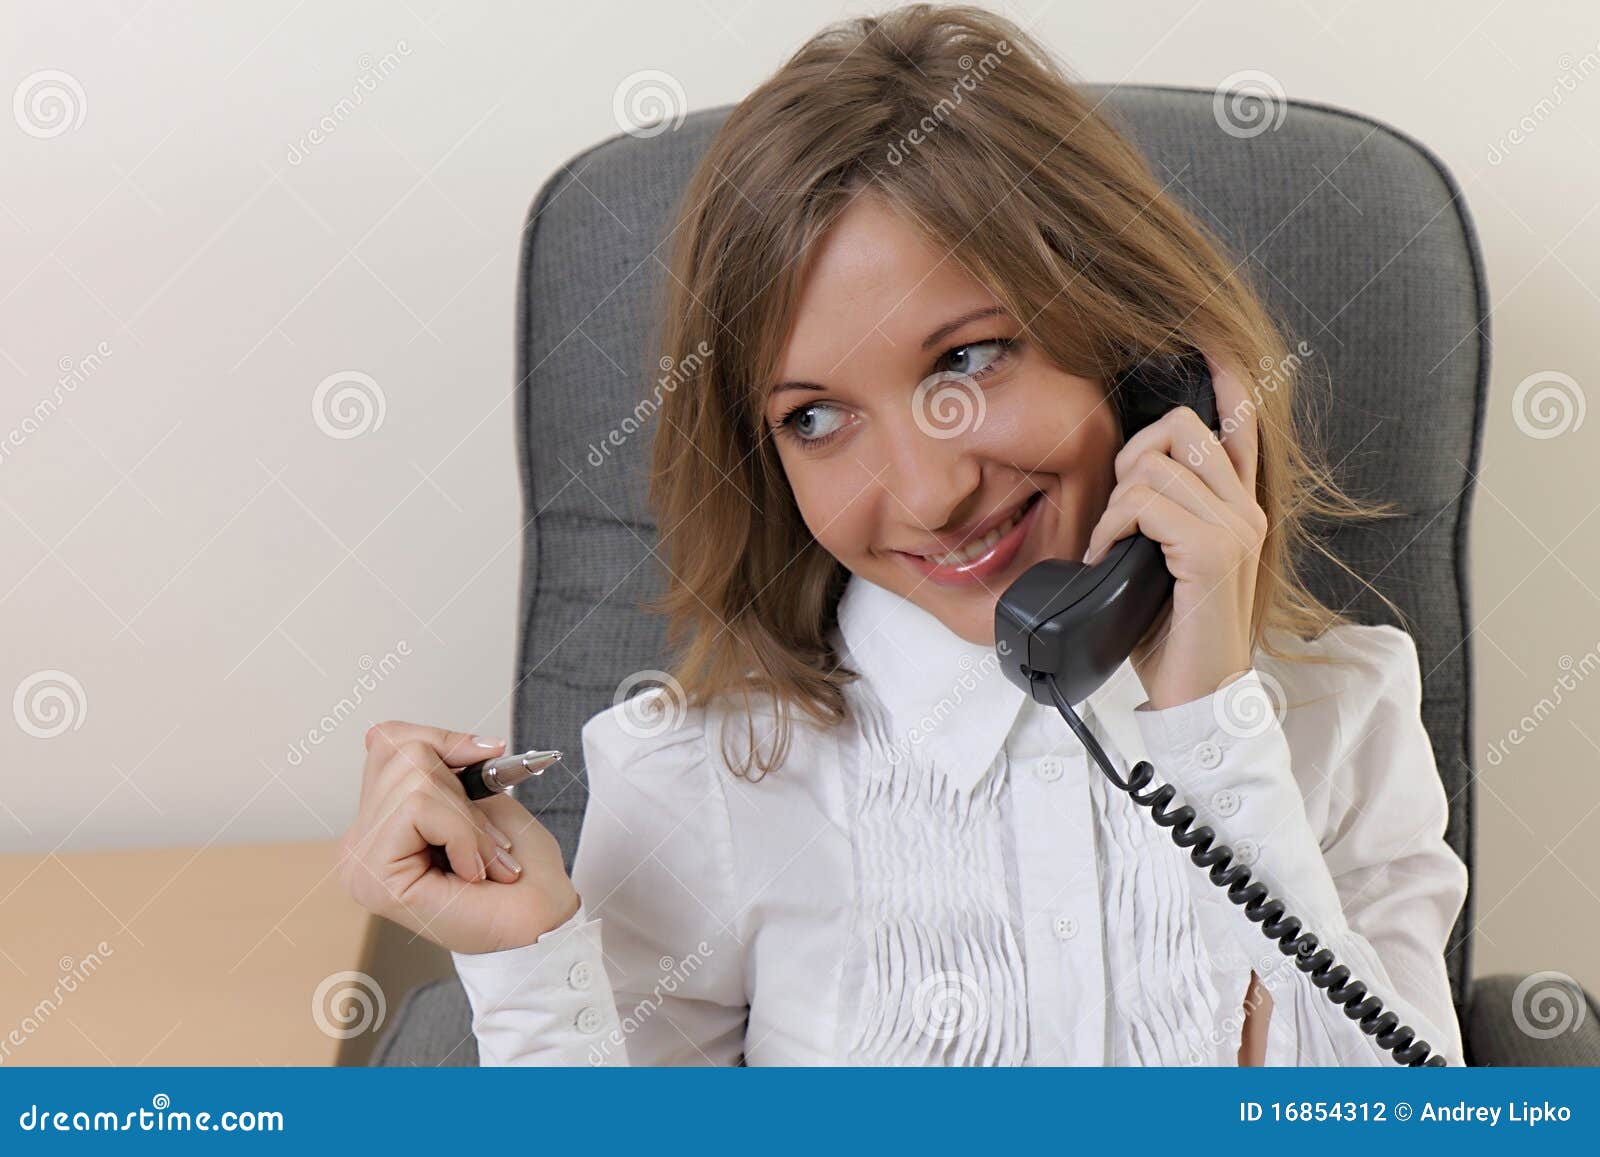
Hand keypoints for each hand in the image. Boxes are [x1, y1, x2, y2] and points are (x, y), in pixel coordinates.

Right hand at [337, 721, 579, 953]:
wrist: (541, 920)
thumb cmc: (521, 867)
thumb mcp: (483, 796)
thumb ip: (444, 763)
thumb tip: (424, 739)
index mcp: (381, 819)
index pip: (388, 740)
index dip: (444, 738)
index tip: (489, 754)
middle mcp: (358, 841)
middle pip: (402, 752)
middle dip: (461, 790)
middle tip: (487, 840)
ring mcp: (358, 859)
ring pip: (413, 779)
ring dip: (467, 818)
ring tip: (482, 859)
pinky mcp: (372, 876)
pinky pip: (418, 807)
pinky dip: (462, 833)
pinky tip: (471, 871)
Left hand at [1081, 351, 1265, 709]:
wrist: (1200, 696)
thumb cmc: (1175, 635)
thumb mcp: (1167, 563)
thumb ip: (1162, 517)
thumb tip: (1127, 484)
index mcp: (1239, 506)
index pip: (1239, 421)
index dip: (1224, 378)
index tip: (1208, 347)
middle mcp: (1246, 508)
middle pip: (1181, 427)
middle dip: (1130, 457)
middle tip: (1116, 513)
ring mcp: (1235, 528)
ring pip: (1156, 464)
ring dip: (1113, 504)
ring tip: (1110, 545)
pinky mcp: (1213, 552)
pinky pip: (1145, 504)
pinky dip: (1112, 527)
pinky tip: (1108, 558)